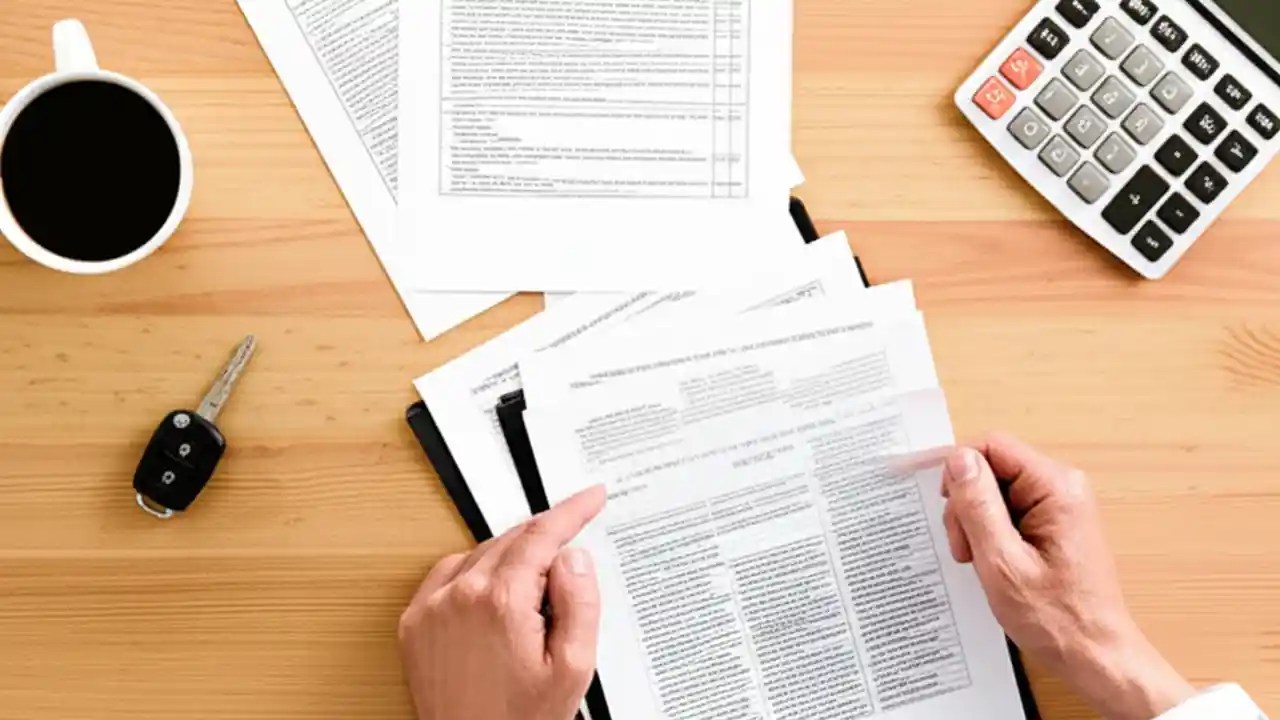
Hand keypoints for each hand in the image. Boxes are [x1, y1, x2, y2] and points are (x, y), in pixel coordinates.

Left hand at [399, 486, 606, 719]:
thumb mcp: (572, 668)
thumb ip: (579, 603)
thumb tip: (572, 557)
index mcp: (501, 601)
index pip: (543, 535)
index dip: (572, 511)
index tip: (590, 497)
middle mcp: (460, 595)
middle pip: (513, 540)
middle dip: (546, 543)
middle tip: (569, 571)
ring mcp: (432, 608)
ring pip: (482, 554)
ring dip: (512, 559)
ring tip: (535, 603)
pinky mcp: (414, 622)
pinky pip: (449, 573)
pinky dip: (476, 572)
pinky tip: (495, 596)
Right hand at [941, 435, 1193, 719]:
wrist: (1095, 655)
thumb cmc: (1057, 619)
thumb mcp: (1002, 562)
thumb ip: (977, 506)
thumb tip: (958, 459)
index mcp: (1056, 488)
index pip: (993, 446)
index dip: (959, 470)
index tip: (944, 506)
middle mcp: (1063, 487)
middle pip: (992, 467)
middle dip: (967, 504)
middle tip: (964, 549)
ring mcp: (1060, 505)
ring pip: (995, 490)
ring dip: (976, 522)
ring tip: (980, 561)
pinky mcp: (1053, 522)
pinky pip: (1008, 510)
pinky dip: (990, 533)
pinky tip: (992, 562)